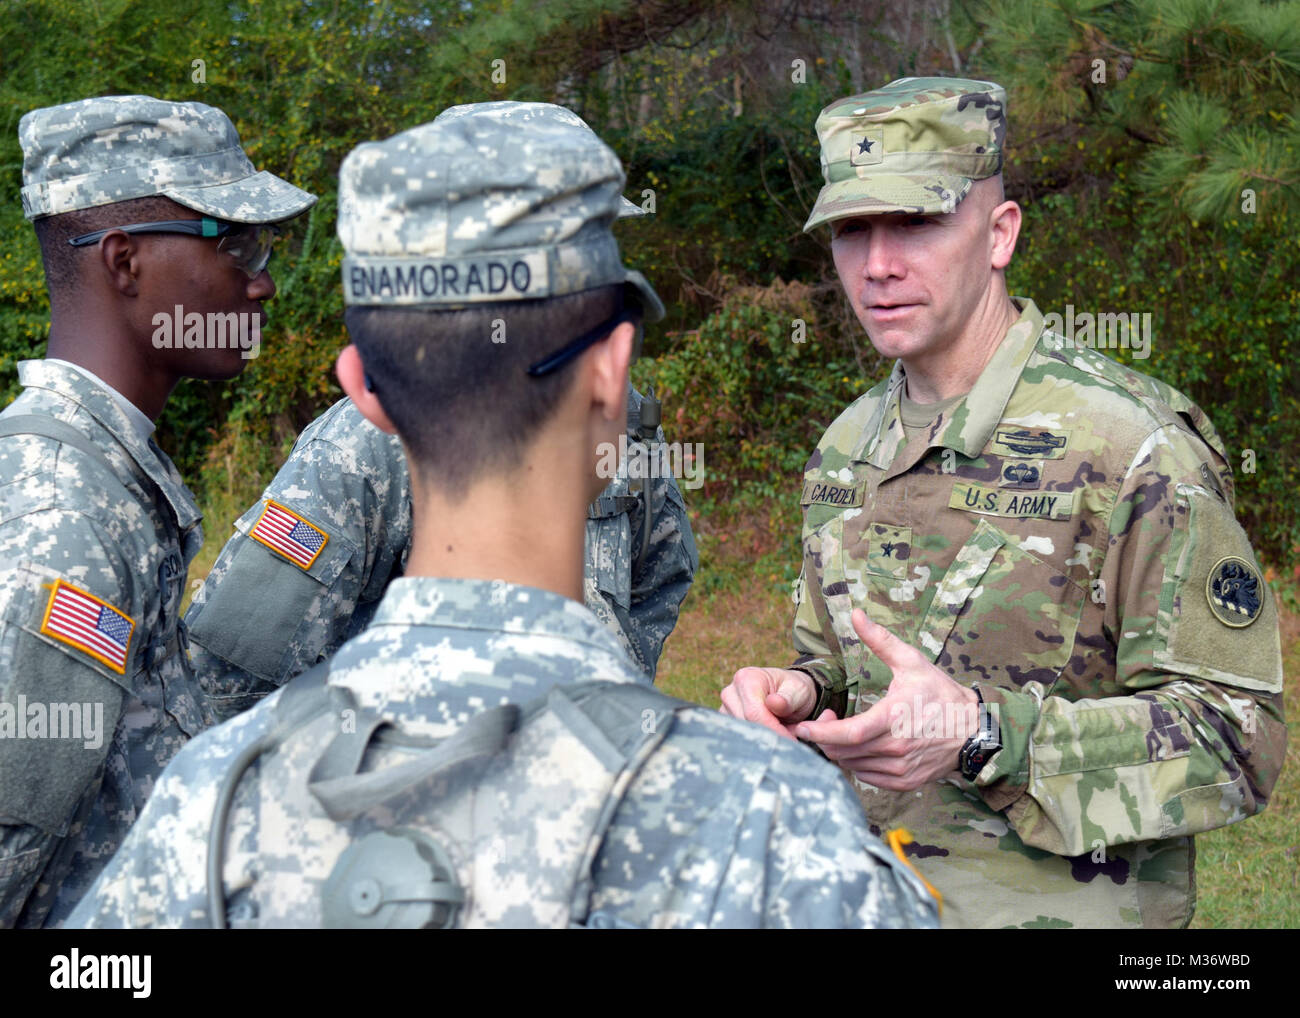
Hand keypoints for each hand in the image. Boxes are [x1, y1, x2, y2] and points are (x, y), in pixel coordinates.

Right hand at [719, 666, 819, 739]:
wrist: (788, 693)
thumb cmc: (794, 691)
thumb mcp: (798, 692)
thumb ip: (787, 699)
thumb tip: (773, 703)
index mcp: (747, 678)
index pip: (754, 713)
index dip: (773, 730)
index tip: (791, 741)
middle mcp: (731, 692)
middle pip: (746, 725)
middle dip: (769, 735)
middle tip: (789, 738)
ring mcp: (725, 707)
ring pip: (742, 733)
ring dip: (763, 738)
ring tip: (781, 732)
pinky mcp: (726, 720)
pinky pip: (739, 737)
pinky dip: (756, 739)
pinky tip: (768, 734)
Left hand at [795, 609, 979, 789]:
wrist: (973, 730)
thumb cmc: (940, 693)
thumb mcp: (911, 662)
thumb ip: (880, 640)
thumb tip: (856, 613)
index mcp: (895, 717)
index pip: (850, 733)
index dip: (822, 733)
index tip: (803, 727)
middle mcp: (897, 747)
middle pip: (845, 751)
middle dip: (825, 738)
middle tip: (826, 720)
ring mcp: (901, 768)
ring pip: (853, 766)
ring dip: (840, 751)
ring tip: (843, 731)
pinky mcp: (905, 782)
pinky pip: (867, 777)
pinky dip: (857, 763)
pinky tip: (861, 747)